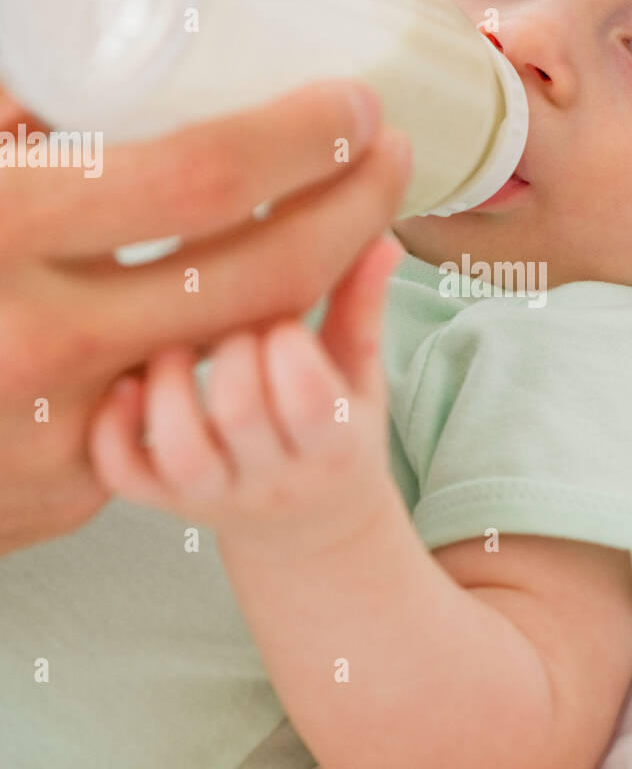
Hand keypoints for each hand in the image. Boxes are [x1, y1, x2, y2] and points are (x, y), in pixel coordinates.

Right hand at [0, 78, 409, 555]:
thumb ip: (3, 117)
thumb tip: (80, 70)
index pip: (197, 180)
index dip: (298, 139)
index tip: (354, 104)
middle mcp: (38, 341)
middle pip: (261, 278)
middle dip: (354, 209)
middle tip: (392, 158)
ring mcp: (62, 432)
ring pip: (240, 352)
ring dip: (313, 284)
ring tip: (347, 217)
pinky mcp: (75, 487)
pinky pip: (179, 404)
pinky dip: (222, 349)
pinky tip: (248, 303)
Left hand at [88, 232, 405, 557]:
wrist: (310, 533)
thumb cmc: (336, 434)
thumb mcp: (362, 379)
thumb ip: (362, 308)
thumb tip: (382, 235)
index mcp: (335, 448)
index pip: (309, 401)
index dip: (288, 347)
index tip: (284, 322)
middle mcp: (276, 482)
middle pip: (240, 413)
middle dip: (231, 351)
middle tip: (233, 329)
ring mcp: (216, 498)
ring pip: (179, 452)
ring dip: (169, 387)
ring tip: (175, 349)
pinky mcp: (164, 503)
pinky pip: (123, 475)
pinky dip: (112, 427)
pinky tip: (124, 381)